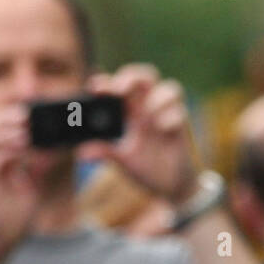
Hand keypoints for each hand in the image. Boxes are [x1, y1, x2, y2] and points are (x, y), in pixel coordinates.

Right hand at [0, 104, 48, 263]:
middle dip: (5, 118)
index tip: (28, 110)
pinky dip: (9, 154)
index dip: (7, 114)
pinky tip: (25, 152)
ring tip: (27, 132)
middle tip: (28, 116)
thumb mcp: (28, 186)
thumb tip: (56, 149)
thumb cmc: (12, 215)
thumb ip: (37, 167)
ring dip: (6, 133)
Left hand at [82, 65, 198, 206]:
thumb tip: (82, 154)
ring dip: (157, 97)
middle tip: (119, 91)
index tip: (96, 89)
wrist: (171, 188)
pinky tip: (162, 129)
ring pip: (169, 88)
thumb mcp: (122, 161)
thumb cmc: (147, 168)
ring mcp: (167, 116)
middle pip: (145, 76)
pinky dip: (170, 117)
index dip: (108, 82)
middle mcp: (149, 108)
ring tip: (148, 115)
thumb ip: (104, 152)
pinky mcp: (181, 129)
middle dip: (131, 77)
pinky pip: (180, 112)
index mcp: (132, 111)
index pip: (119, 85)